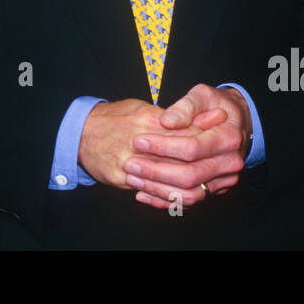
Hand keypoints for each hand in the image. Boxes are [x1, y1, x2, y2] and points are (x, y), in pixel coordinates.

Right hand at [78, 97, 226, 190]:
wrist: (81, 132)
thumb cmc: (115, 117)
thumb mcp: (142, 107)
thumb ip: (171, 115)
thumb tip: (203, 119)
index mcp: (148, 120)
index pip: (185, 132)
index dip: (205, 137)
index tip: (222, 140)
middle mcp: (140, 141)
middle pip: (180, 158)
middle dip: (202, 164)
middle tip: (220, 167)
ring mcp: (129, 161)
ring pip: (167, 180)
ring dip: (187, 184)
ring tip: (203, 184)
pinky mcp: (120, 177)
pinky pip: (148, 191)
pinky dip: (164, 196)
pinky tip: (178, 195)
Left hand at [125, 84, 251, 209]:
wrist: (234, 121)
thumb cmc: (214, 104)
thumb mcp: (202, 95)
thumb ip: (185, 107)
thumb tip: (166, 121)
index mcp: (229, 138)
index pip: (192, 148)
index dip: (163, 146)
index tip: (138, 141)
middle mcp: (230, 163)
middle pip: (190, 175)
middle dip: (156, 171)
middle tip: (129, 163)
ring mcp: (223, 180)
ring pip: (189, 194)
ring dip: (157, 189)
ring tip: (132, 178)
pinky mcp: (214, 190)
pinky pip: (188, 201)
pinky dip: (164, 200)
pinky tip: (142, 193)